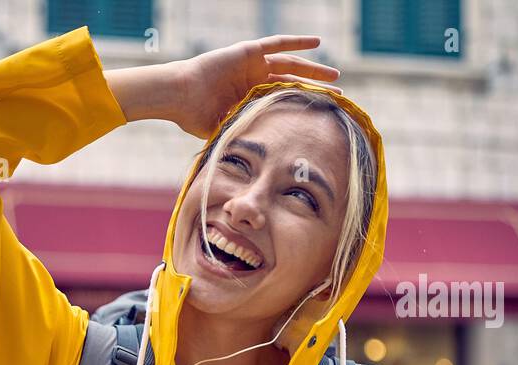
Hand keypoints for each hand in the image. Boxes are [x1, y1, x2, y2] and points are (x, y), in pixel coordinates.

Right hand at [106, 36, 340, 139]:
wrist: (178, 96)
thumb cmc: (195, 117)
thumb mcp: (225, 131)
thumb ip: (241, 139)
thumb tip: (253, 169)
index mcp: (248, 98)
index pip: (281, 99)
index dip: (301, 105)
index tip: (321, 114)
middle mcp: (253, 79)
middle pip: (291, 82)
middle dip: (314, 88)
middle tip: (338, 96)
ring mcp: (251, 64)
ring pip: (290, 64)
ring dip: (313, 69)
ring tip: (334, 75)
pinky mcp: (248, 51)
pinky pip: (277, 44)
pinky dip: (297, 42)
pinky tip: (317, 42)